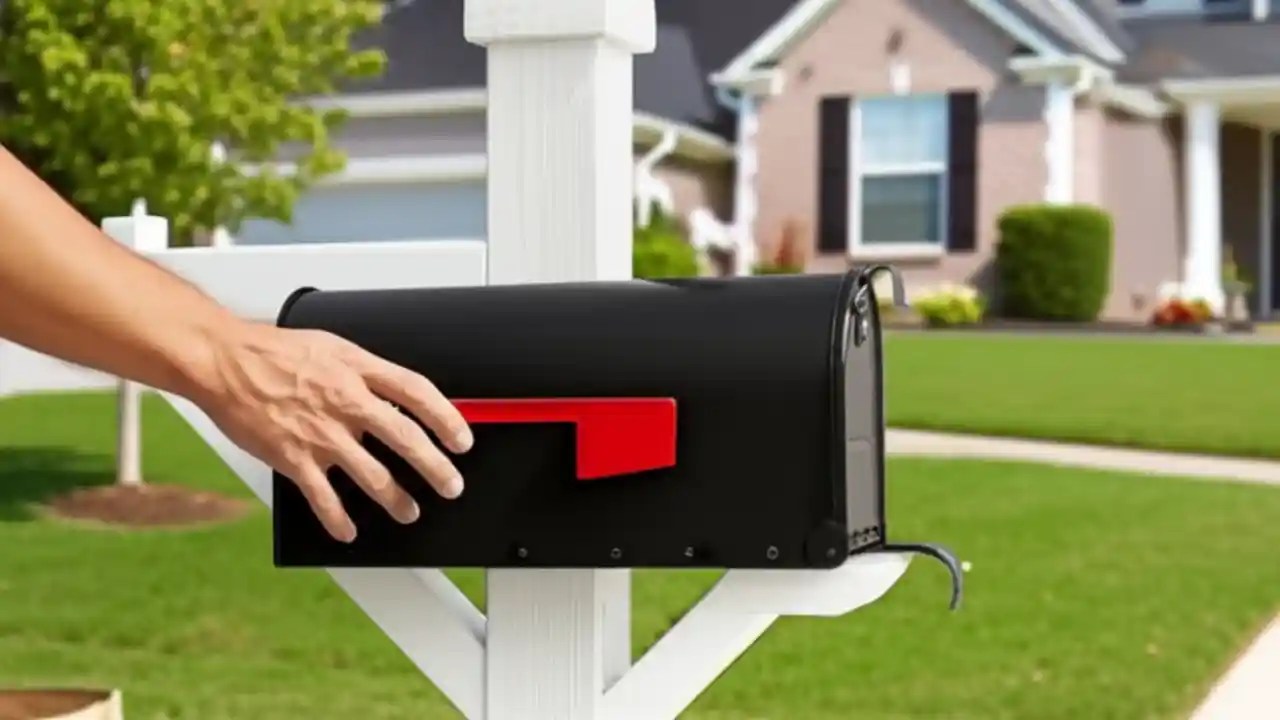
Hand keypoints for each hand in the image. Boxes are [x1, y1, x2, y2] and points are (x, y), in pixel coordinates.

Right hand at [191, 320, 472, 542]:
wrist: (224, 361)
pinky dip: (338, 520)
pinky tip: (348, 531)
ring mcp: (321, 433)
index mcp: (358, 370)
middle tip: (451, 485)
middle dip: (435, 467)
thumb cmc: (275, 352)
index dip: (447, 418)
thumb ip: (367, 373)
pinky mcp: (293, 458)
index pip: (418, 393)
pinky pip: (323, 498)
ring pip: (373, 475)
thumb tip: (400, 396)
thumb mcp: (333, 347)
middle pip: (406, 438)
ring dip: (396, 499)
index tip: (462, 438)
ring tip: (410, 511)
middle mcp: (345, 402)